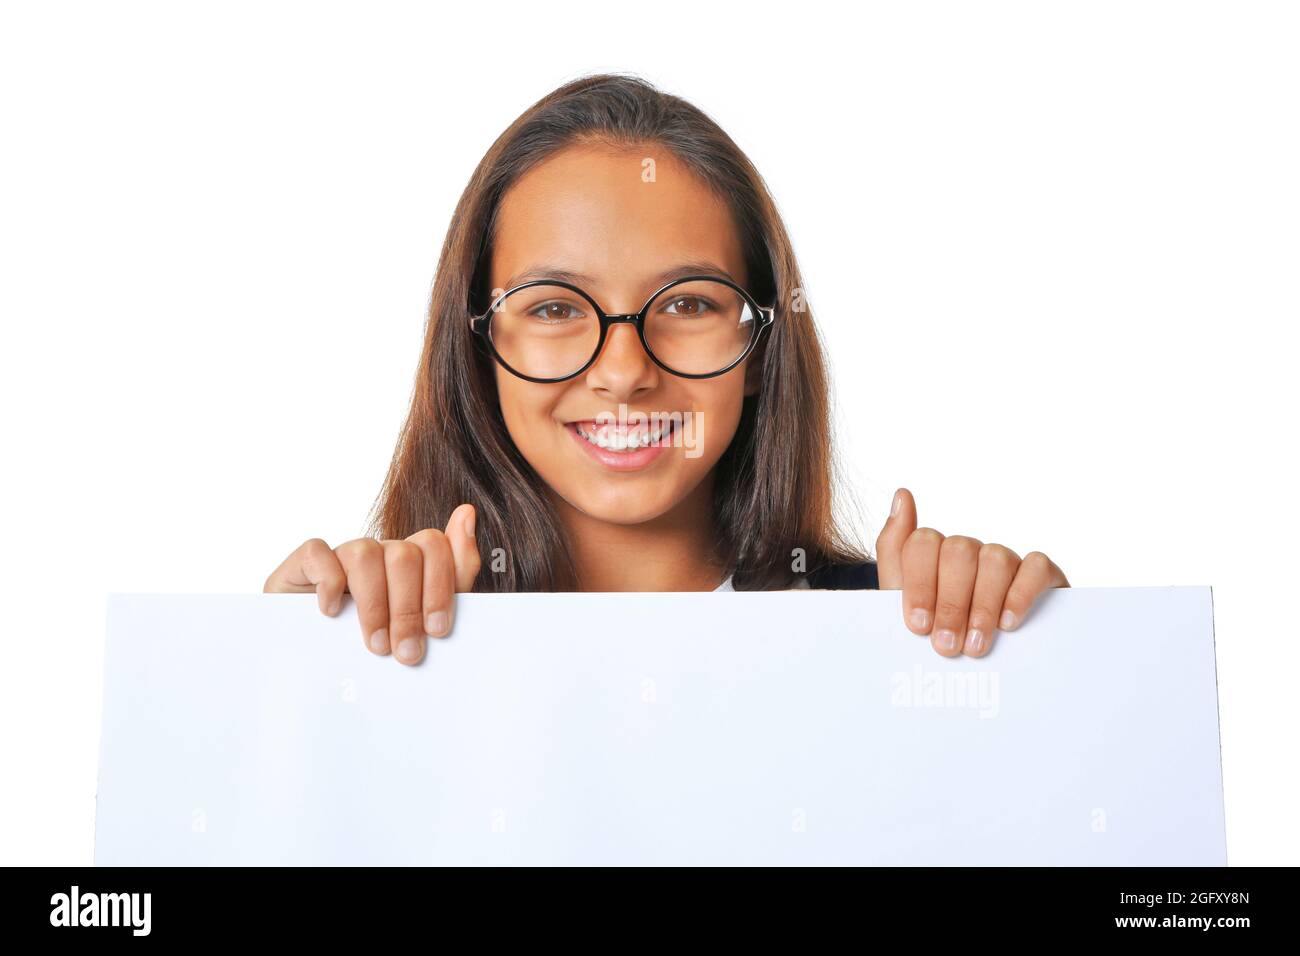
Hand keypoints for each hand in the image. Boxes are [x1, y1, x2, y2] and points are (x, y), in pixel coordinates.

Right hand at [262, 503, 480, 665]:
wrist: (315, 664)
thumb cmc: (375, 642)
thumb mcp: (423, 620)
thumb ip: (455, 574)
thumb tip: (468, 512)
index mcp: (411, 562)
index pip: (435, 547)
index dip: (440, 588)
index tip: (437, 630)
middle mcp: (379, 552)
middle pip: (404, 554)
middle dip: (409, 609)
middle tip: (405, 652)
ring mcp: (342, 554)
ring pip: (365, 553)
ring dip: (373, 603)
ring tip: (375, 644)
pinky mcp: (305, 563)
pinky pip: (319, 552)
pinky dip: (329, 583)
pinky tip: (332, 612)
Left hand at [875, 488, 1068, 657]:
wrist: (980, 668)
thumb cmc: (939, 633)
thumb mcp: (902, 601)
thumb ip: (894, 550)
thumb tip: (903, 494)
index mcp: (933, 554)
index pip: (922, 544)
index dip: (918, 585)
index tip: (918, 626)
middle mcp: (968, 551)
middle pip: (958, 552)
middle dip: (950, 603)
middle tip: (947, 646)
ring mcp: (1004, 560)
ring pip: (995, 560)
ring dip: (982, 607)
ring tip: (976, 645)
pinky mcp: (1042, 574)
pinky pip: (1035, 567)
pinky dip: (1020, 595)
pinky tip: (1008, 623)